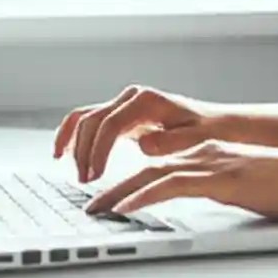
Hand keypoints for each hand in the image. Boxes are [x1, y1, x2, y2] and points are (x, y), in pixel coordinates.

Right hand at [53, 85, 224, 182]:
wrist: (213, 123)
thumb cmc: (207, 131)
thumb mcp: (196, 138)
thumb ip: (171, 141)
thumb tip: (144, 144)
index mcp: (147, 101)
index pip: (111, 123)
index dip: (99, 150)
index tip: (95, 175)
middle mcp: (132, 97)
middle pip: (93, 120)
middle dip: (85, 151)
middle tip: (85, 180)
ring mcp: (124, 103)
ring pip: (86, 118)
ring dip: (74, 144)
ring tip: (76, 171)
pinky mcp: (120, 114)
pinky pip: (89, 120)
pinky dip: (72, 134)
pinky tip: (63, 153)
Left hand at [83, 139, 277, 220]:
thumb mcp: (245, 186)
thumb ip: (219, 188)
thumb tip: (202, 200)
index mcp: (212, 153)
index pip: (160, 161)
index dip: (129, 177)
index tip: (107, 196)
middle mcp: (208, 152)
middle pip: (147, 163)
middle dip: (114, 182)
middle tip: (89, 204)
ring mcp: (214, 163)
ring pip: (152, 173)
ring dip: (119, 192)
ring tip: (96, 210)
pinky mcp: (222, 178)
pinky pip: (172, 185)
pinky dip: (143, 195)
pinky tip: (126, 206)